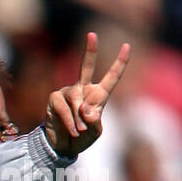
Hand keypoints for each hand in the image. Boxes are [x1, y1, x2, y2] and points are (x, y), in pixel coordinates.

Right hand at [43, 32, 130, 157]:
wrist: (62, 147)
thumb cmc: (82, 137)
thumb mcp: (95, 132)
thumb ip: (94, 121)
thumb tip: (85, 109)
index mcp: (99, 95)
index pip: (112, 77)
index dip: (120, 62)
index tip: (127, 45)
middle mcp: (82, 89)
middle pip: (86, 67)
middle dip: (89, 51)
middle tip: (92, 34)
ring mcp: (67, 93)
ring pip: (77, 100)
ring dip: (79, 118)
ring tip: (79, 129)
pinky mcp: (54, 99)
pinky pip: (65, 108)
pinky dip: (70, 121)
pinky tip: (72, 130)